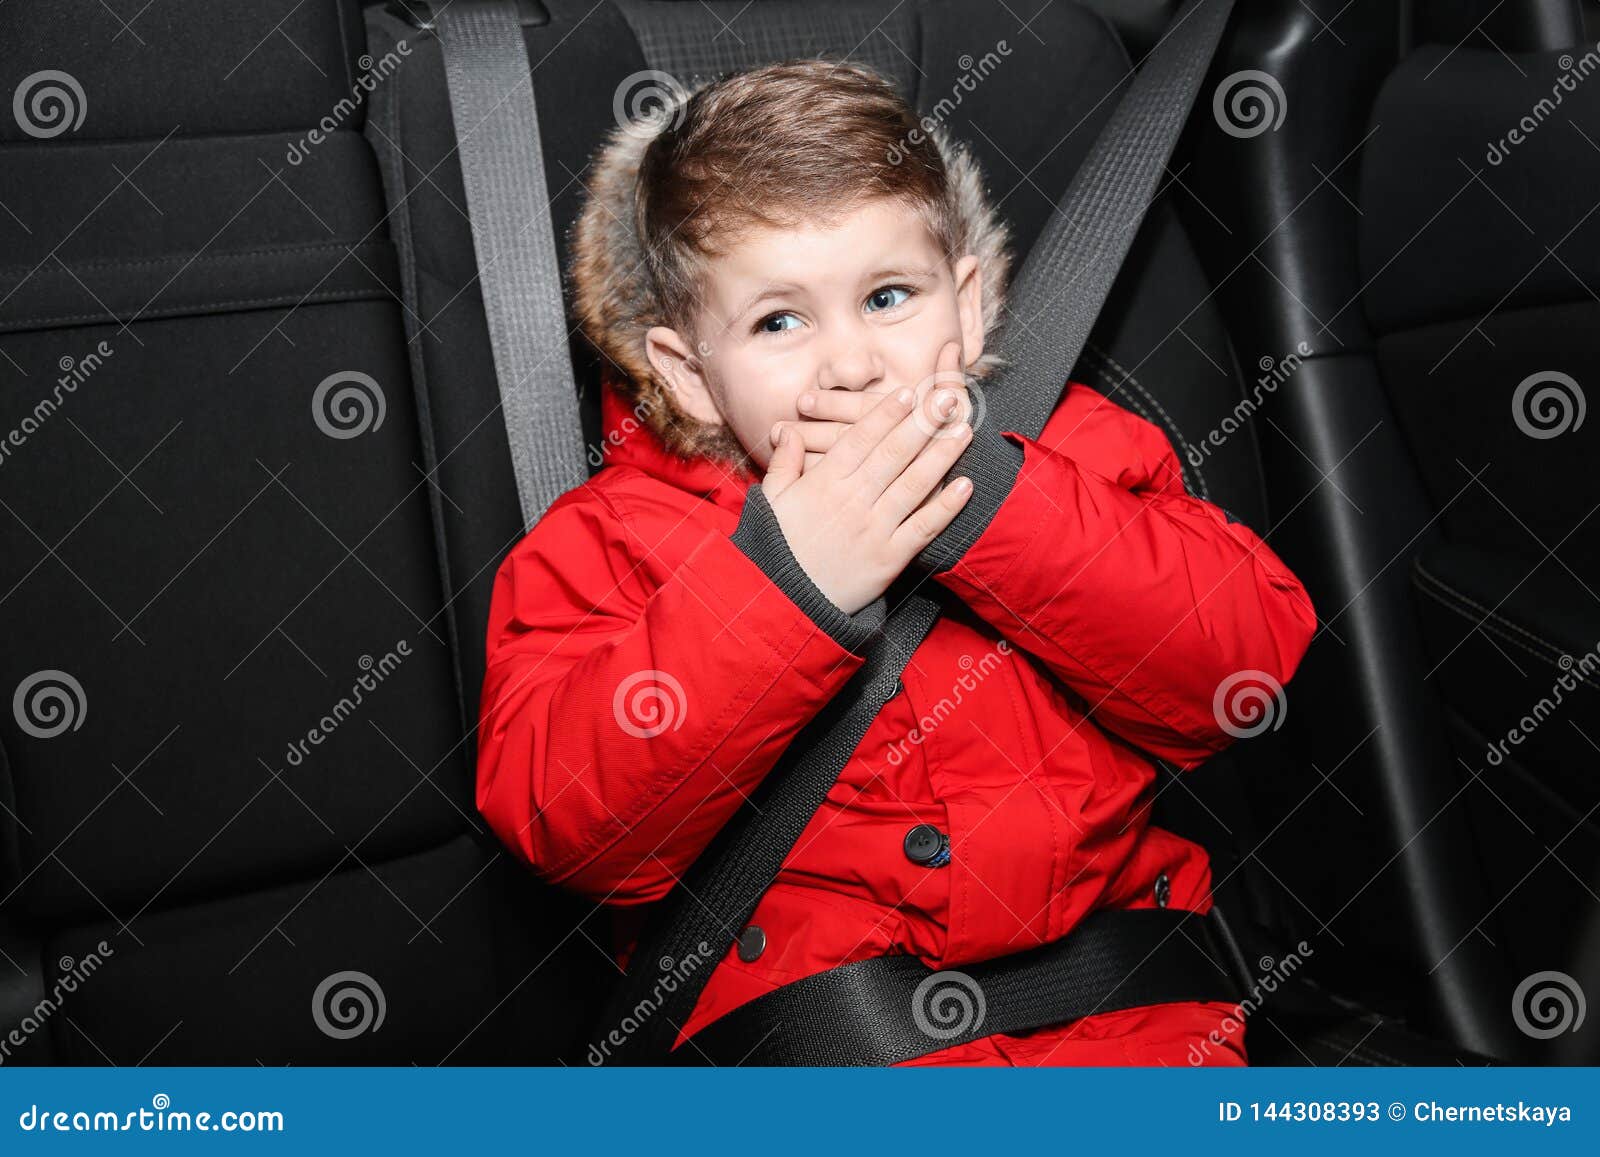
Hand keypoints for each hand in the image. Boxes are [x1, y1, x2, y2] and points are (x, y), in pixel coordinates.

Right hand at [761, 345, 974, 613]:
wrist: (785, 601)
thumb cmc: (778, 548)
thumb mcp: (772, 501)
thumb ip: (784, 463)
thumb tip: (787, 431)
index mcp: (824, 482)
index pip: (861, 439)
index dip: (886, 413)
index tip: (909, 392)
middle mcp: (853, 500)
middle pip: (894, 453)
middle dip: (922, 423)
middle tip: (946, 398)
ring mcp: (874, 528)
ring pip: (914, 484)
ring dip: (942, 455)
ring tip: (963, 431)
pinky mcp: (890, 558)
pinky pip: (923, 528)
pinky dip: (946, 507)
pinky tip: (966, 486)